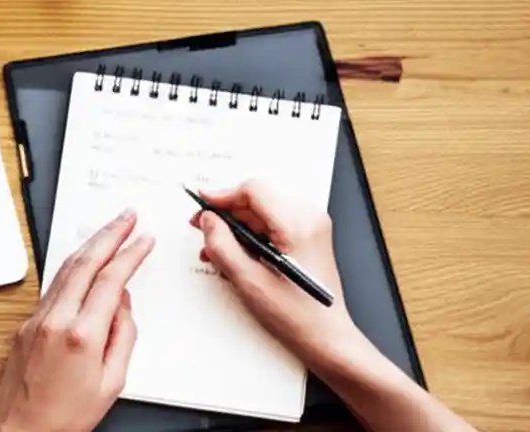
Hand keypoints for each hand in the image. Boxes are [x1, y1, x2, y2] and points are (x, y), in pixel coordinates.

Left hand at [0, 211, 154, 431]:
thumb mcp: (113, 382)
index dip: (130, 254)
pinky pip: (53, 286)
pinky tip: (83, 259)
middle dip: (110, 234)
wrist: (22, 429)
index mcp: (82, 335)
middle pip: (86, 262)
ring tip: (109, 229)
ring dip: (90, 244)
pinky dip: (71, 266)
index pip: (111, 280)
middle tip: (128, 217)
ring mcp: (37, 319)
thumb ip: (123, 336)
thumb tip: (124, 304)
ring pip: (65, 269)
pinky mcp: (25, 323)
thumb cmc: (67, 415)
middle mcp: (56, 320)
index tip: (144, 240)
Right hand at [190, 182, 357, 368]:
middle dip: (226, 215)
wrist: (328, 338)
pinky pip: (272, 224)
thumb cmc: (298, 316)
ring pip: (262, 211)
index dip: (222, 196)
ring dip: (236, 227)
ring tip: (216, 250)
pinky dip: (251, 235)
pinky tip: (235, 255)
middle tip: (202, 229)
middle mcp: (309, 218)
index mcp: (298, 225)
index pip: (253, 191)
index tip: (201, 205)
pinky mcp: (309, 236)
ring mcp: (311, 226)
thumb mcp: (249, 281)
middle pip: (256, 200)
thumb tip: (208, 221)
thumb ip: (223, 245)